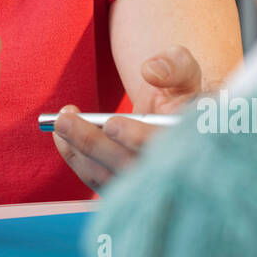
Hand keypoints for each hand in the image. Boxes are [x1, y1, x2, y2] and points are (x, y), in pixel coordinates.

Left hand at [52, 43, 201, 191]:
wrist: (175, 123)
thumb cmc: (183, 97)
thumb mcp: (186, 75)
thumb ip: (175, 66)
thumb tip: (151, 71)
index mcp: (194, 146)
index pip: (167, 152)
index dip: (138, 139)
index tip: (112, 123)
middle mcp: (173, 175)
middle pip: (130, 169)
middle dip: (95, 145)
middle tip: (66, 119)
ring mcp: (147, 188)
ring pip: (109, 178)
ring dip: (79, 150)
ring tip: (62, 120)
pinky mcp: (125, 190)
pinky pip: (97, 180)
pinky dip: (76, 158)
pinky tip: (62, 134)